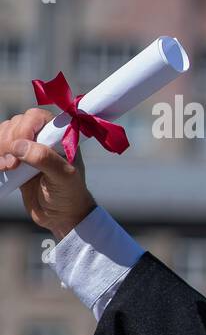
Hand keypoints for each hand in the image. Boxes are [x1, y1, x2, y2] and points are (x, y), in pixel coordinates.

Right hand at [0, 108, 96, 240]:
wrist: (60, 216)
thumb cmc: (69, 196)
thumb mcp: (64, 178)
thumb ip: (45, 159)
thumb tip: (20, 146)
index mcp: (60, 137)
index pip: (37, 117)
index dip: (25, 127)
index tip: (20, 147)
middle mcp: (44, 138)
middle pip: (16, 123)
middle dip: (9, 142)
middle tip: (12, 165)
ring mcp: (29, 148)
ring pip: (5, 133)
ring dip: (1, 149)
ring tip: (7, 168)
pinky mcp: (16, 160)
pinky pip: (0, 147)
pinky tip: (1, 168)